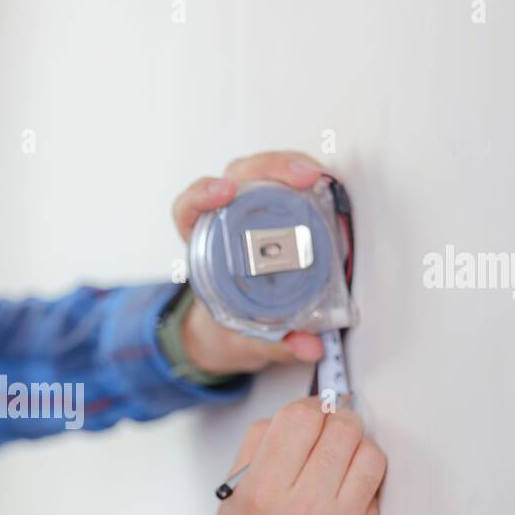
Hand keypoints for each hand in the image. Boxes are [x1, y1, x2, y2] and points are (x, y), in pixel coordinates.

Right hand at [156, 396, 385, 514]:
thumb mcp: (232, 498)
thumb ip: (259, 448)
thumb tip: (299, 414)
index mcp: (263, 492)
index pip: (301, 418)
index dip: (309, 408)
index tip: (310, 415)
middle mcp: (305, 510)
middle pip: (343, 430)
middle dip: (338, 423)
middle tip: (330, 434)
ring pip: (371, 456)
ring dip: (357, 450)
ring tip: (341, 462)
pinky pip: (377, 495)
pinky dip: (362, 487)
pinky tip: (343, 498)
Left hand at [171, 151, 331, 373]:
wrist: (239, 320)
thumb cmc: (238, 320)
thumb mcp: (250, 338)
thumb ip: (277, 343)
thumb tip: (310, 347)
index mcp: (202, 247)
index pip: (189, 208)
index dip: (202, 195)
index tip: (225, 193)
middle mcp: (222, 219)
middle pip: (235, 177)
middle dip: (268, 169)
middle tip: (300, 179)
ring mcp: (248, 208)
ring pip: (260, 170)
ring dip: (289, 166)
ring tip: (316, 177)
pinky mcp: (272, 206)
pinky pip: (284, 180)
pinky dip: (303, 176)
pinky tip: (324, 180)